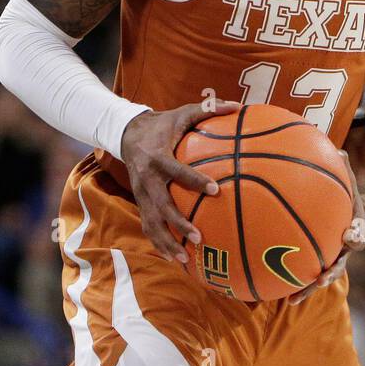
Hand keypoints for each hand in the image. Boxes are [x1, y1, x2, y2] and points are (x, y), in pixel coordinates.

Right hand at [120, 100, 241, 262]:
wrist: (126, 133)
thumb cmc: (162, 124)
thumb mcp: (182, 112)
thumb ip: (209, 109)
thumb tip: (238, 106)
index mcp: (158, 157)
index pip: (177, 171)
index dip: (194, 180)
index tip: (215, 189)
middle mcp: (146, 179)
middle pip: (161, 205)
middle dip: (178, 222)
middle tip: (199, 236)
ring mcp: (141, 194)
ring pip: (151, 223)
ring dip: (166, 242)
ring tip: (184, 259)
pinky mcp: (139, 202)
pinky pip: (148, 227)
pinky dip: (159, 244)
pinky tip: (175, 260)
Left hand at [288, 151, 364, 305]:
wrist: (352, 205)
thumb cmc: (345, 186)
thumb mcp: (347, 173)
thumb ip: (343, 165)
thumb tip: (338, 149)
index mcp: (354, 224)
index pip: (358, 232)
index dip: (355, 235)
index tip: (350, 239)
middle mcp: (344, 244)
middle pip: (340, 263)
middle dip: (330, 273)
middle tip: (321, 281)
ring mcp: (333, 255)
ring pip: (322, 275)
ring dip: (308, 288)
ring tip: (292, 300)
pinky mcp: (320, 258)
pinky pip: (306, 271)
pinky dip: (292, 281)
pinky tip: (271, 290)